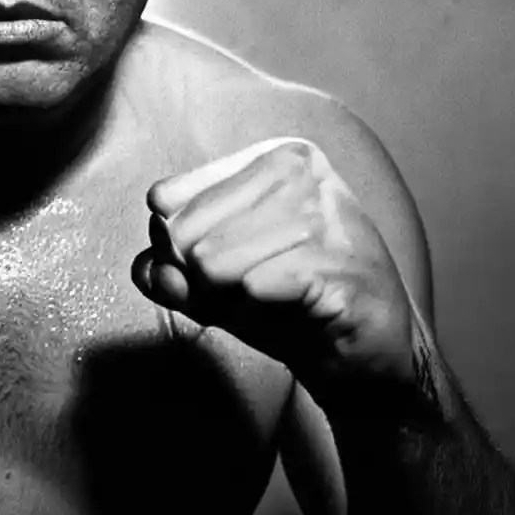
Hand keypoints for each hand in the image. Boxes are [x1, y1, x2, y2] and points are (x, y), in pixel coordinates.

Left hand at [132, 138, 415, 409]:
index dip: (172, 253)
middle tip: (246, 293)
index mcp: (272, 158)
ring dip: (231, 300)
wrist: (365, 355)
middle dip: (202, 282)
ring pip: (216, 262)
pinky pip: (255, 286)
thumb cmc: (289, 306)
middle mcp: (302, 173)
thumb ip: (171, 272)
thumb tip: (149, 270)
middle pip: (187, 234)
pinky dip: (259, 311)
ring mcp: (329, 216)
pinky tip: (294, 311)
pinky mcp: (343, 267)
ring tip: (271, 303)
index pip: (168, 200)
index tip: (210, 270)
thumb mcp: (216, 282)